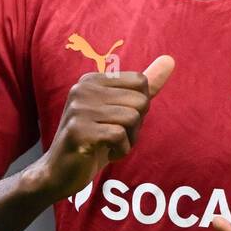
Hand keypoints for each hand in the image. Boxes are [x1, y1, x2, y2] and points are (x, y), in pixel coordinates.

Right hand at [28, 55, 174, 201]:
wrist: (61, 171)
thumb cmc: (96, 139)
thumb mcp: (121, 109)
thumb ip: (144, 86)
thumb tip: (170, 59)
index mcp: (93, 79)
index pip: (141, 81)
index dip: (139, 107)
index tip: (118, 120)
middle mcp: (83, 88)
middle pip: (140, 101)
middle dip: (136, 126)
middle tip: (114, 136)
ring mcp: (79, 109)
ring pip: (132, 118)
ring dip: (128, 139)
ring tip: (108, 144)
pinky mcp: (78, 131)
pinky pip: (120, 135)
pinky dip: (120, 150)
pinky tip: (104, 153)